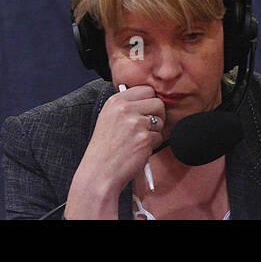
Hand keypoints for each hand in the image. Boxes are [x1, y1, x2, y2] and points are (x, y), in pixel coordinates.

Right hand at [65, 85, 164, 218]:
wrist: (99, 171)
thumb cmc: (104, 148)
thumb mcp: (107, 118)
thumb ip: (126, 107)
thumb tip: (148, 99)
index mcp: (115, 101)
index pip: (145, 89)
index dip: (149, 101)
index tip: (145, 111)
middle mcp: (125, 109)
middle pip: (158, 102)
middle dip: (157, 115)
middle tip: (147, 127)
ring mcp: (136, 123)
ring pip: (161, 120)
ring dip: (154, 131)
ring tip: (138, 140)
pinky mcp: (145, 138)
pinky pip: (159, 137)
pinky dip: (152, 145)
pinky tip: (139, 150)